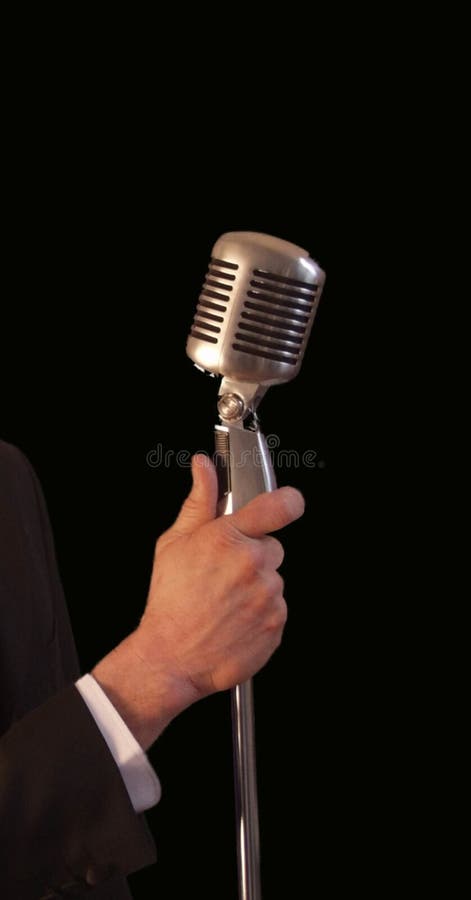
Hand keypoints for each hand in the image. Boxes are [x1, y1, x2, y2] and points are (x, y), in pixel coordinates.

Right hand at [92, 455, 303, 748]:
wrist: (171, 657)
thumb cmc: (170, 600)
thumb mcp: (175, 543)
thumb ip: (199, 501)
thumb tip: (204, 467)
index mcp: (228, 538)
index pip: (279, 505)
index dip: (288, 501)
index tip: (287, 503)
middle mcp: (253, 564)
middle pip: (273, 547)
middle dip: (254, 555)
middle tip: (225, 572)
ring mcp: (268, 596)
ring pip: (273, 580)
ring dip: (256, 586)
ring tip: (226, 600)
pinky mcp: (276, 623)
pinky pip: (276, 608)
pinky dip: (260, 613)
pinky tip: (234, 618)